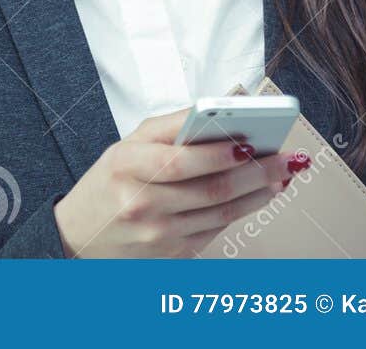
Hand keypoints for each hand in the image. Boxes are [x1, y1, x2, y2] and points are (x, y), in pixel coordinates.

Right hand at [52, 109, 291, 257]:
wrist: (79, 236)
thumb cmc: (109, 182)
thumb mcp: (128, 144)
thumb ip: (173, 126)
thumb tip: (220, 110)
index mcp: (126, 165)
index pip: (181, 160)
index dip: (220, 153)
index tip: (252, 141)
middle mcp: (141, 203)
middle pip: (212, 189)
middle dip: (256, 173)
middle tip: (286, 160)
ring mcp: (158, 234)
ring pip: (222, 213)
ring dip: (258, 194)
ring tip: (280, 176)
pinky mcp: (172, 254)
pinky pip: (215, 230)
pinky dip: (242, 211)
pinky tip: (258, 197)